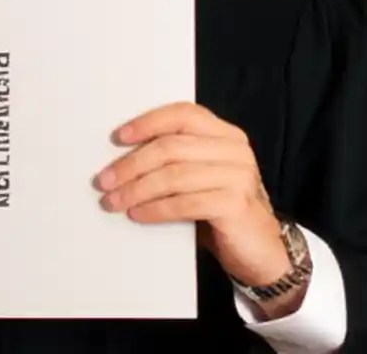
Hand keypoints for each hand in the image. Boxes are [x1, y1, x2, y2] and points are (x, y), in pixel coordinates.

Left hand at [94, 102, 305, 316]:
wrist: (262, 251)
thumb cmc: (222, 211)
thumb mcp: (202, 177)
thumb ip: (176, 161)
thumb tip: (120, 160)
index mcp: (225, 135)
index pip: (183, 114)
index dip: (148, 123)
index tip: (117, 138)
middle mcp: (235, 150)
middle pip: (171, 147)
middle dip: (131, 164)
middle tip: (104, 181)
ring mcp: (239, 177)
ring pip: (174, 175)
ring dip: (137, 189)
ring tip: (114, 201)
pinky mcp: (236, 205)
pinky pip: (185, 203)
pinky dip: (156, 209)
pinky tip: (138, 215)